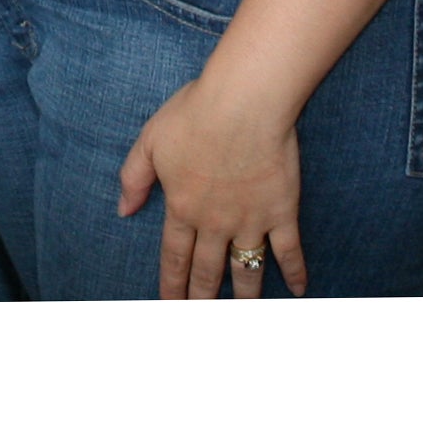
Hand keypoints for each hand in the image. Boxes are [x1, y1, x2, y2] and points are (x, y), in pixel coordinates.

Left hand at [118, 72, 304, 298]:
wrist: (242, 103)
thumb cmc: (193, 115)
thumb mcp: (149, 141)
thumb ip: (134, 178)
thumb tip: (123, 210)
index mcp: (181, 207)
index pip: (174, 257)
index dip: (171, 285)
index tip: (169, 306)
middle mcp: (214, 222)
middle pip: (206, 271)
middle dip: (201, 299)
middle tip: (200, 320)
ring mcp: (250, 220)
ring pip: (246, 270)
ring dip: (243, 297)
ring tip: (242, 316)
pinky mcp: (282, 211)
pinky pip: (289, 251)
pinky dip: (295, 273)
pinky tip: (299, 291)